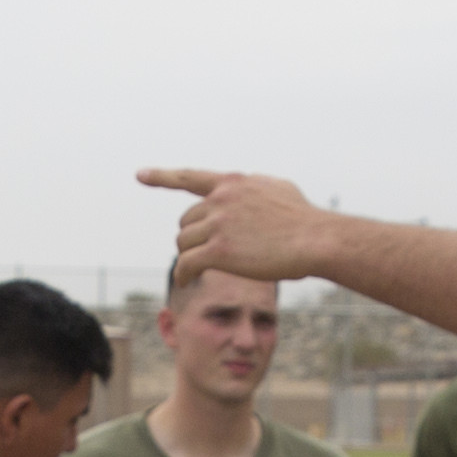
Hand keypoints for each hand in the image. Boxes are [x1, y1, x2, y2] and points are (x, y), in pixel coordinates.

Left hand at [136, 167, 334, 286]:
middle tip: (204, 254)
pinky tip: (186, 282)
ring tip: (197, 270)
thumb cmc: (305, 219)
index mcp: (232, 183)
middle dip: (192, 238)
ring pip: (183, 243)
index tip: (140, 174)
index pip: (190, 177)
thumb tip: (247, 186)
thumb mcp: (278, 188)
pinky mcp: (219, 251)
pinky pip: (186, 263)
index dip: (162, 176)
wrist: (316, 239)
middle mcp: (220, 199)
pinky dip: (183, 273)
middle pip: (186, 221)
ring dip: (188, 256)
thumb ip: (255, 187)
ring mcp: (218, 223)